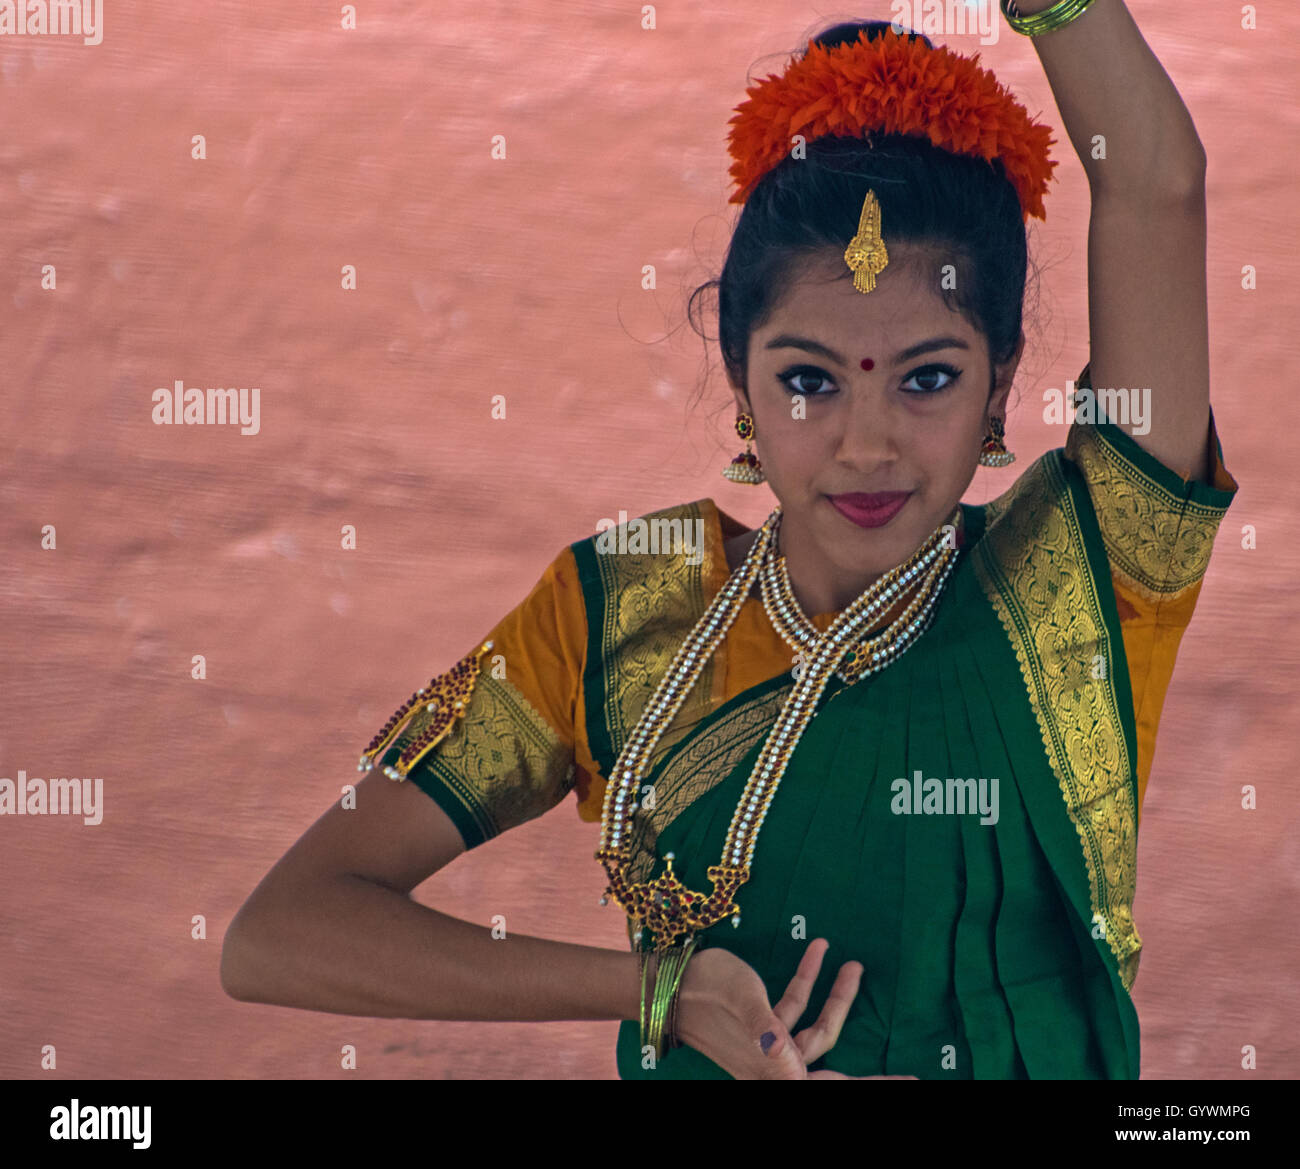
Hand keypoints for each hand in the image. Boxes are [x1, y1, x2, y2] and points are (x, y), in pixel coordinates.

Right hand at [673, 936, 890, 1079]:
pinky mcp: (763, 1026)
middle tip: (911, 1079)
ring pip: (817, 1031)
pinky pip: (796, 1011)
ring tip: (853, 964)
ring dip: (836, 998)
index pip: (828, 1087)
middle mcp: (775, 1065)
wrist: (668, 983)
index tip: (909, 1086)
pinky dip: (808, 983)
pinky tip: (818, 951)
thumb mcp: (740, 998)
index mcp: (772, 1069)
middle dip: (870, 1074)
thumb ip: (764, 1026)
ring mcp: (770, 1046)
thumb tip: (782, 1054)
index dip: (869, 1089)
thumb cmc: (705, 989)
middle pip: (833, 1073)